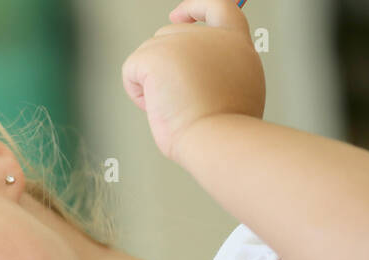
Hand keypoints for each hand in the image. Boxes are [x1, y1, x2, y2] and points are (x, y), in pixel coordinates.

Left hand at [121, 0, 264, 163]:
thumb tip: (196, 76)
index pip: (217, 7)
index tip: (178, 16)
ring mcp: (185, 41)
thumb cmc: (225, 129)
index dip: (195, 8)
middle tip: (175, 99)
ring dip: (151, 82)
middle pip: (170, 36)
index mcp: (237, 45)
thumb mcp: (237, 92)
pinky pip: (131, 69)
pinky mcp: (158, 54)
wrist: (217, 137)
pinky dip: (137, 93)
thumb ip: (220, 72)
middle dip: (162, 65)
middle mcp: (214, 37)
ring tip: (173, 107)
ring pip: (149, 52)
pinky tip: (156, 106)